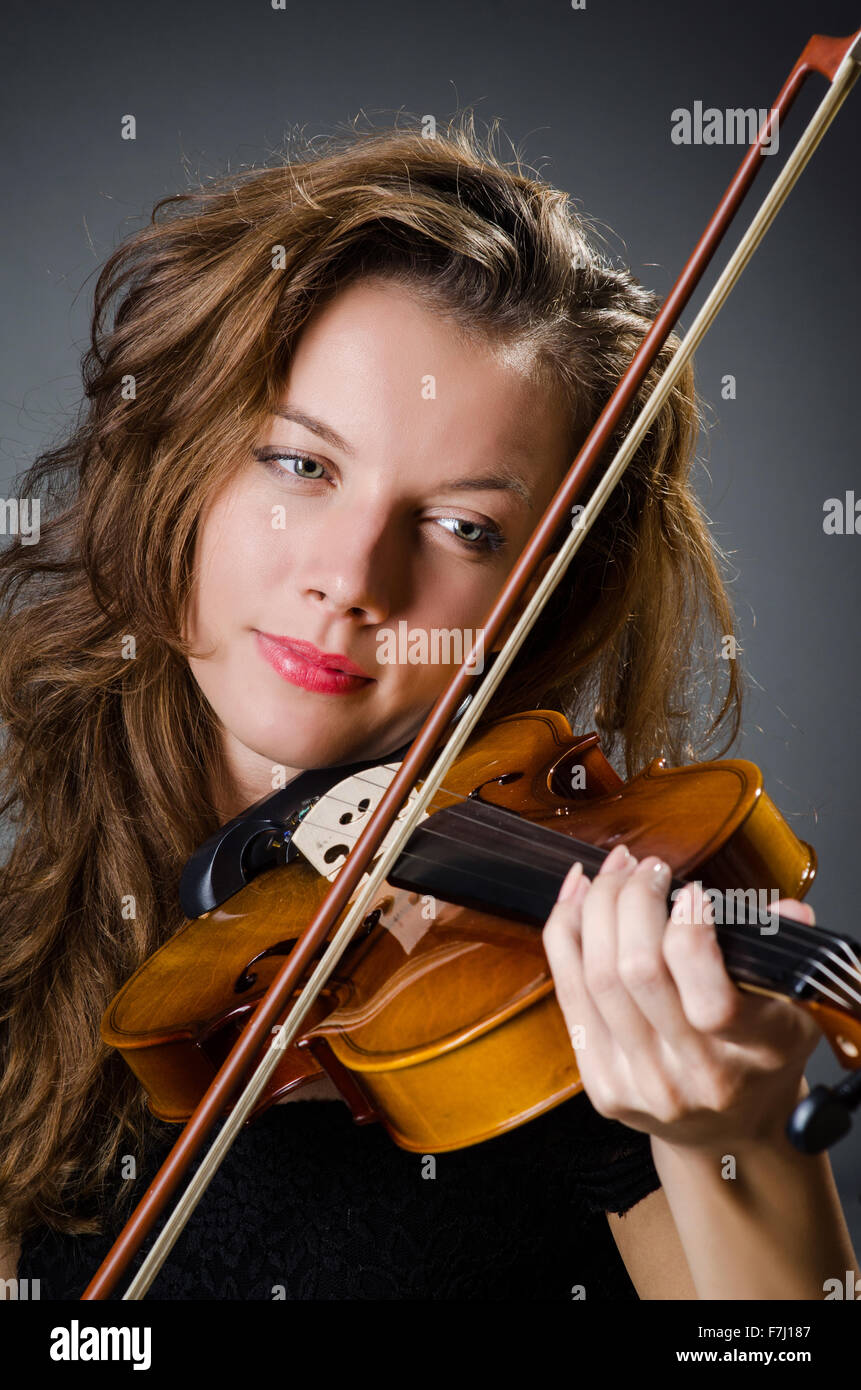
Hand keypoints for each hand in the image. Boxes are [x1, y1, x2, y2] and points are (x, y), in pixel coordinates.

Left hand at [542, 844, 821, 1149]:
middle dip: (633, 899)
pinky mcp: (601, 1084)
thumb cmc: (761, 1057)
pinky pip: (568, 993)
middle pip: (638, 971)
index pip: (711, 999)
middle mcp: (694, 1076)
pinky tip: (576, 897)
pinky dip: (565, 933)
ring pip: (595, 977)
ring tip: (616, 871)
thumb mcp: (793, 1006)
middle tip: (647, 867)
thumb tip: (783, 910)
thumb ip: (781, 953)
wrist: (730, 1131)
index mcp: (756, 1054)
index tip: (692, 893)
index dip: (691, 933)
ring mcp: (641, 1084)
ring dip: (597, 906)